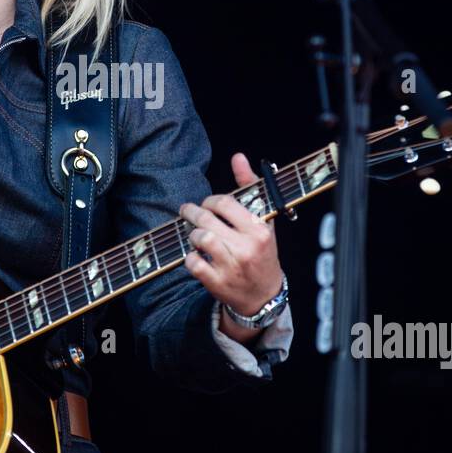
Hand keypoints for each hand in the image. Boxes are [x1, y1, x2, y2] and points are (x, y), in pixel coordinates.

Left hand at [179, 152, 283, 332]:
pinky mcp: (218, 283)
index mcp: (259, 229)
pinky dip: (189, 257)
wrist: (264, 295)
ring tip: (193, 234)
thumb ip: (249, 187)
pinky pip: (193, 263)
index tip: (207, 204)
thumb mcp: (262, 220)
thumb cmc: (262, 252)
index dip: (210, 201)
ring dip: (191, 234)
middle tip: (187, 212)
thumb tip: (238, 157)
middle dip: (191, 213)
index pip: (224, 203)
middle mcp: (246, 248)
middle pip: (206, 220)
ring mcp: (231, 267)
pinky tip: (195, 254)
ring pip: (199, 238)